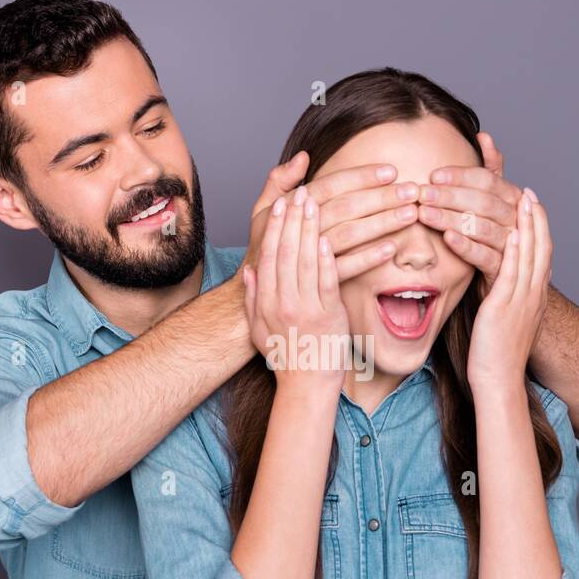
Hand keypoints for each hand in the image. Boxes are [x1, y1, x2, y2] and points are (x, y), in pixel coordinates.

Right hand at [243, 186, 348, 392]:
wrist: (306, 384)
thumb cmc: (285, 357)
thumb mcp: (259, 329)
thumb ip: (253, 300)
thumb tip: (250, 272)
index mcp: (266, 303)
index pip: (268, 257)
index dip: (274, 229)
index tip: (279, 205)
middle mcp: (283, 303)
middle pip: (286, 253)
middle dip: (292, 220)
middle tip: (299, 194)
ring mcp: (306, 309)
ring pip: (305, 262)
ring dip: (310, 229)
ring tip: (315, 204)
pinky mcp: (328, 316)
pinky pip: (327, 281)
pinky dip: (326, 258)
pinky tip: (327, 237)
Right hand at [246, 152, 405, 280]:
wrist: (257, 292)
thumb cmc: (263, 249)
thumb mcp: (261, 212)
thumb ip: (278, 182)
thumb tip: (302, 157)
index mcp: (288, 209)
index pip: (328, 187)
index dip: (360, 178)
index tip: (389, 171)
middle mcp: (298, 232)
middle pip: (344, 209)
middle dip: (380, 197)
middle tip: (411, 190)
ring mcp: (308, 259)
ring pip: (349, 235)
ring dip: (381, 223)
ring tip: (409, 214)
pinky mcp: (318, 287)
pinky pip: (346, 269)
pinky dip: (368, 258)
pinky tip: (392, 248)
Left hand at [419, 132, 524, 292]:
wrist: (506, 278)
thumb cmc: (494, 234)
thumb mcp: (494, 200)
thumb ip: (491, 169)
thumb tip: (483, 135)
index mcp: (515, 198)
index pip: (488, 180)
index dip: (461, 176)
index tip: (434, 175)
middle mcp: (517, 219)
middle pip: (483, 202)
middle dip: (450, 196)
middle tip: (422, 193)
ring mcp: (512, 245)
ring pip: (482, 227)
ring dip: (451, 219)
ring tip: (425, 215)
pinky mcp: (503, 270)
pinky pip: (484, 256)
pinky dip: (465, 246)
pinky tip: (446, 238)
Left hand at [466, 187, 552, 389]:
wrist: (499, 380)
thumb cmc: (495, 353)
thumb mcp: (503, 317)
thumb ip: (502, 297)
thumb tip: (494, 286)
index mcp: (533, 295)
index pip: (541, 252)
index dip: (538, 225)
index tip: (531, 202)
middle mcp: (532, 293)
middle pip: (540, 246)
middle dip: (535, 216)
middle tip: (529, 191)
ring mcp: (522, 299)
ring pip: (526, 252)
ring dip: (521, 222)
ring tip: (517, 198)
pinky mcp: (505, 306)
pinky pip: (504, 271)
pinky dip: (501, 248)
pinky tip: (497, 231)